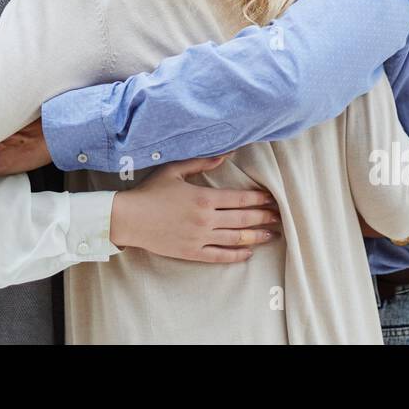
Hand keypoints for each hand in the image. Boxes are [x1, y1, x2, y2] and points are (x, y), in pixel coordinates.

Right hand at [109, 155, 279, 262]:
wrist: (129, 218)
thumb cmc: (150, 192)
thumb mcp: (174, 170)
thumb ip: (202, 162)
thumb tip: (226, 153)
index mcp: (203, 198)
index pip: (240, 199)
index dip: (259, 199)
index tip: (272, 198)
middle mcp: (205, 219)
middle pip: (243, 219)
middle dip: (264, 217)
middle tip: (279, 217)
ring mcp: (199, 238)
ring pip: (236, 239)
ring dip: (257, 237)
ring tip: (272, 235)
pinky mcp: (191, 252)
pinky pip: (219, 255)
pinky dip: (236, 255)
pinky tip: (248, 253)